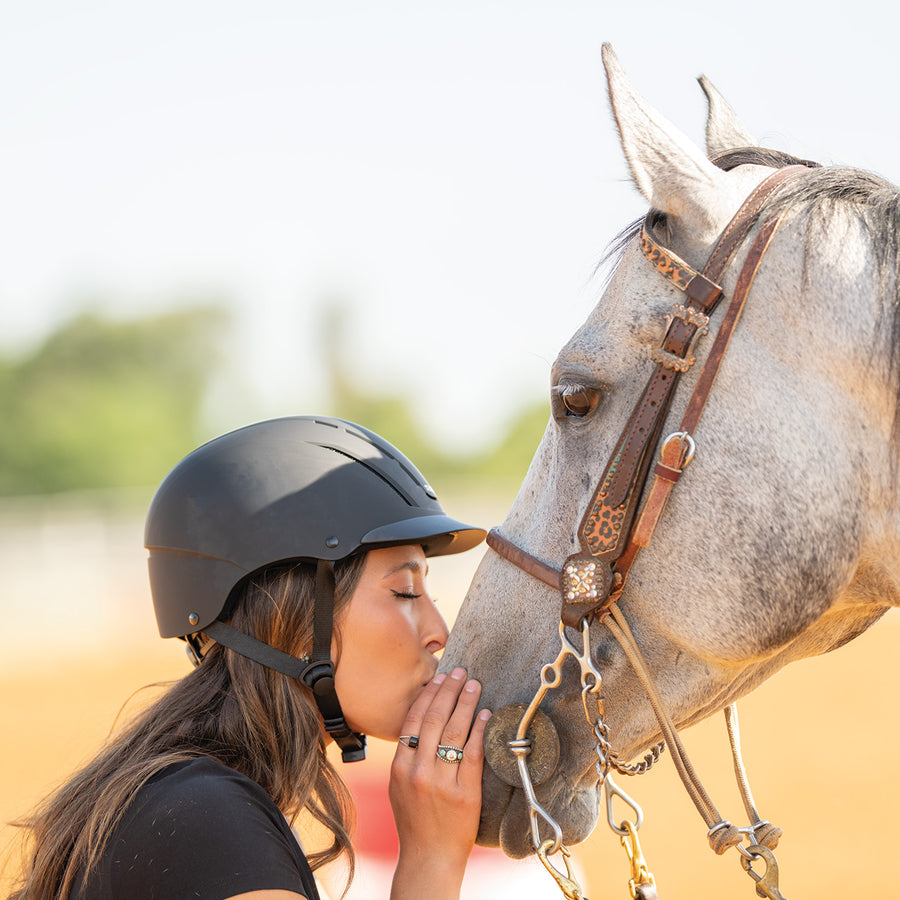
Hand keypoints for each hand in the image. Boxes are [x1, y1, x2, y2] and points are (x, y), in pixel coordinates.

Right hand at [388, 667, 490, 899]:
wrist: (429, 859)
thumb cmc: (415, 821)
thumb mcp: (400, 786)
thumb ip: (409, 757)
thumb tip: (425, 720)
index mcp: (400, 768)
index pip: (414, 720)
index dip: (429, 695)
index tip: (440, 677)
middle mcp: (418, 771)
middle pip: (435, 720)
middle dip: (449, 691)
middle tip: (461, 672)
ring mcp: (441, 783)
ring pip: (454, 731)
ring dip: (466, 703)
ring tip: (475, 685)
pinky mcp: (464, 794)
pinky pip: (473, 753)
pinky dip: (479, 730)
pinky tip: (486, 714)